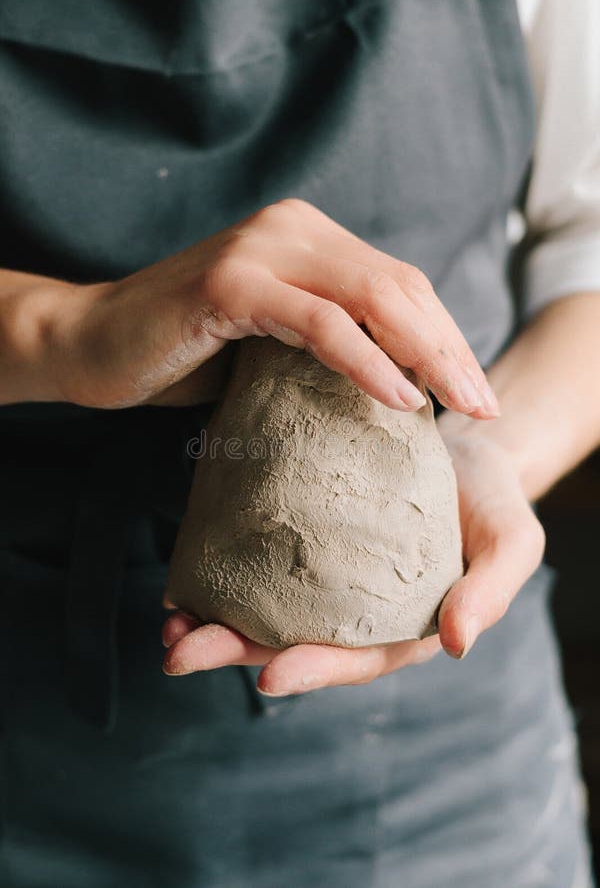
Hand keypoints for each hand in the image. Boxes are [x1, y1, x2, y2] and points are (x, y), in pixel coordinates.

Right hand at [51, 198, 497, 412]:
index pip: (399, 284)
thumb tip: (400, 381)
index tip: (474, 389)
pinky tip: (400, 398)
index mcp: (307, 237)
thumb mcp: (269, 341)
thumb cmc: (181, 352)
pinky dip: (367, 362)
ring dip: (426, 356)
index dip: (445, 336)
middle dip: (450, 349)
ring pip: (372, 298)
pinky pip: (321, 324)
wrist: (91, 342)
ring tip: (460, 406)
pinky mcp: (231, 283)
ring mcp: (261, 249)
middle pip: (400, 286)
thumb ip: (326, 340)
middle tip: (483, 405)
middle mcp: (291, 228)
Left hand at [161, 433, 543, 692]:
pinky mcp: (306, 537)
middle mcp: (356, 610)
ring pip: (265, 609)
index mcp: (404, 626)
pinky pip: (261, 562)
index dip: (315, 669)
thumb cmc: (492, 501)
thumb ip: (489, 591)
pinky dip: (223, 570)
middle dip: (236, 651)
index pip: (357, 657)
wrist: (465, 449)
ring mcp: (326, 577)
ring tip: (170, 623)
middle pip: (293, 641)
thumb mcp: (511, 542)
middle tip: (181, 651)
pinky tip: (188, 571)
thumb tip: (456, 644)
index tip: (270, 675)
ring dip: (215, 620)